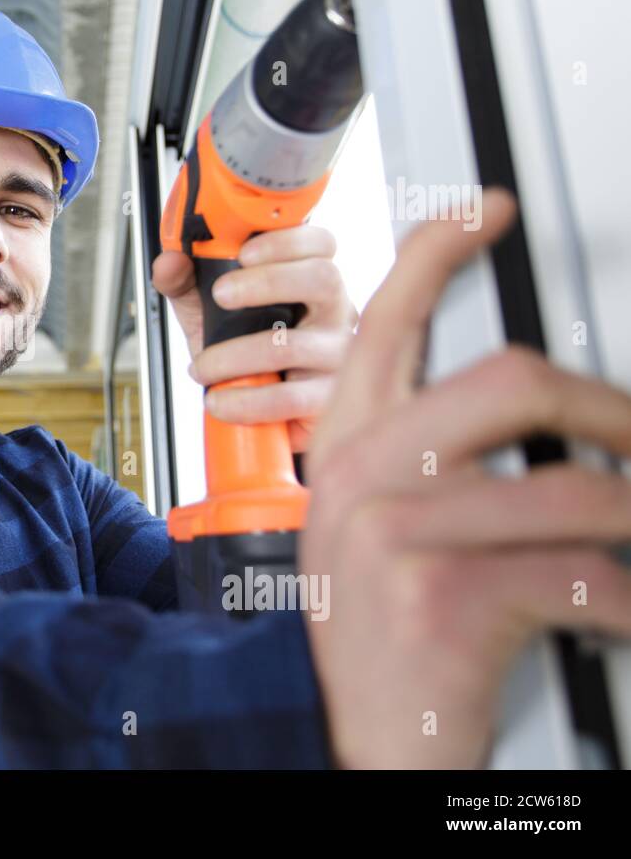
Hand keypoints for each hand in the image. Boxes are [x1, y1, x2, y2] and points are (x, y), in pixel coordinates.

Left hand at [151, 226, 358, 452]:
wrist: (256, 413)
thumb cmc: (240, 351)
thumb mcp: (206, 310)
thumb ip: (184, 281)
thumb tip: (170, 262)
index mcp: (310, 281)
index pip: (320, 243)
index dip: (287, 240)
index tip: (243, 253)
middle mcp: (334, 312)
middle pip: (323, 278)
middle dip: (266, 282)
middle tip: (221, 295)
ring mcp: (337, 355)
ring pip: (295, 344)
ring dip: (235, 355)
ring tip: (204, 367)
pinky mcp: (328, 398)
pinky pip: (290, 397)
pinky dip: (245, 400)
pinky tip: (220, 400)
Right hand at [301, 187, 630, 767]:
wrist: (350, 738)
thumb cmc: (376, 638)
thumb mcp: (371, 532)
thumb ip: (419, 460)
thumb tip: (523, 418)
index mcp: (345, 447)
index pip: (384, 318)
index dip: (437, 249)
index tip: (489, 209)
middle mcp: (360, 474)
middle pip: (510, 379)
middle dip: (607, 408)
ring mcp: (395, 529)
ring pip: (570, 485)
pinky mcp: (440, 592)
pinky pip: (581, 572)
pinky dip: (629, 599)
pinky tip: (625, 612)